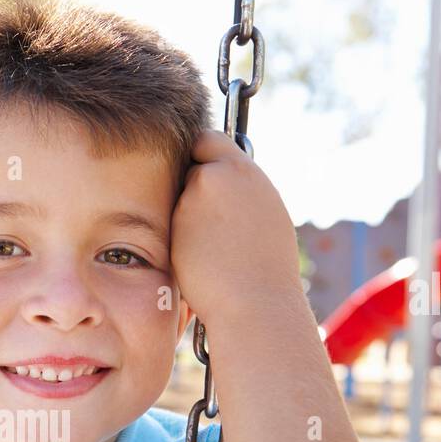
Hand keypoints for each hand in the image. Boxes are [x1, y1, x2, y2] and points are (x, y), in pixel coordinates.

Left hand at [168, 128, 301, 328]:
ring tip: (215, 247)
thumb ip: (241, 190)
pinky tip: (202, 258)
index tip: (202, 165)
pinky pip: (174, 226)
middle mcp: (216, 177)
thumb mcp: (265, 213)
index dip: (202, 152)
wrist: (254, 301)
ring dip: (189, 217)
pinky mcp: (174, 226)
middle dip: (195, 187)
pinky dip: (182, 238)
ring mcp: (192, 201)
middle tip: (210, 217)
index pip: (210, 140)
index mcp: (244, 171)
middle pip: (191, 169)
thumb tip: (223, 178)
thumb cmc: (266, 265)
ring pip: (181, 201)